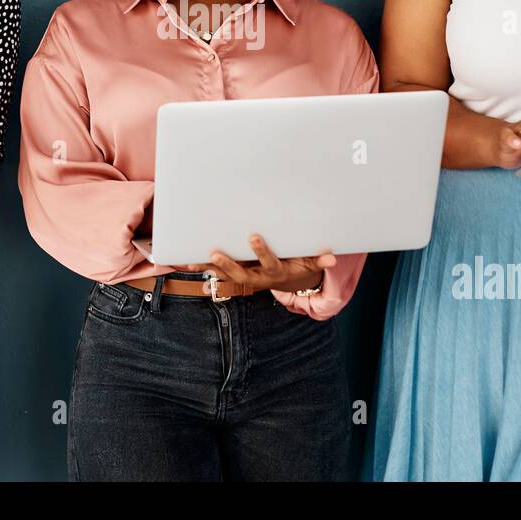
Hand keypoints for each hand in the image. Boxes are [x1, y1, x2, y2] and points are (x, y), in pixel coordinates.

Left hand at [201, 234, 335, 293]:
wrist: (291, 283)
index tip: (253, 236)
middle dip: (228, 265)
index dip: (261, 251)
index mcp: (276, 272)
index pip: (269, 262)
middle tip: (214, 252)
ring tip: (192, 261)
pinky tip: (187, 262)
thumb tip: (333, 258)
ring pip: (226, 277)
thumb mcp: (309, 263)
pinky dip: (205, 270)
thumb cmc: (298, 265)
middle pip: (242, 275)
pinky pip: (218, 275)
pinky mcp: (237, 277)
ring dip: (210, 269)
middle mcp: (259, 278)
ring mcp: (247, 279)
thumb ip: (318, 259)